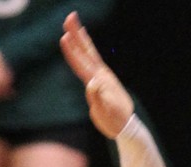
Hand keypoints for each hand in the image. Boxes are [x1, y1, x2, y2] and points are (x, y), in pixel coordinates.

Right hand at [60, 11, 133, 137]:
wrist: (125, 125)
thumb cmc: (114, 121)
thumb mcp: (106, 112)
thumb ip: (98, 98)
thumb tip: (92, 83)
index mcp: (99, 81)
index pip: (83, 63)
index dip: (73, 50)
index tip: (64, 37)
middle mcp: (101, 74)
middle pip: (86, 51)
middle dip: (77, 34)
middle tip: (70, 17)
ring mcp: (102, 75)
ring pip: (89, 53)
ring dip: (81, 38)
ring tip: (74, 24)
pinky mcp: (101, 79)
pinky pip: (92, 60)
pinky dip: (87, 49)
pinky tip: (83, 44)